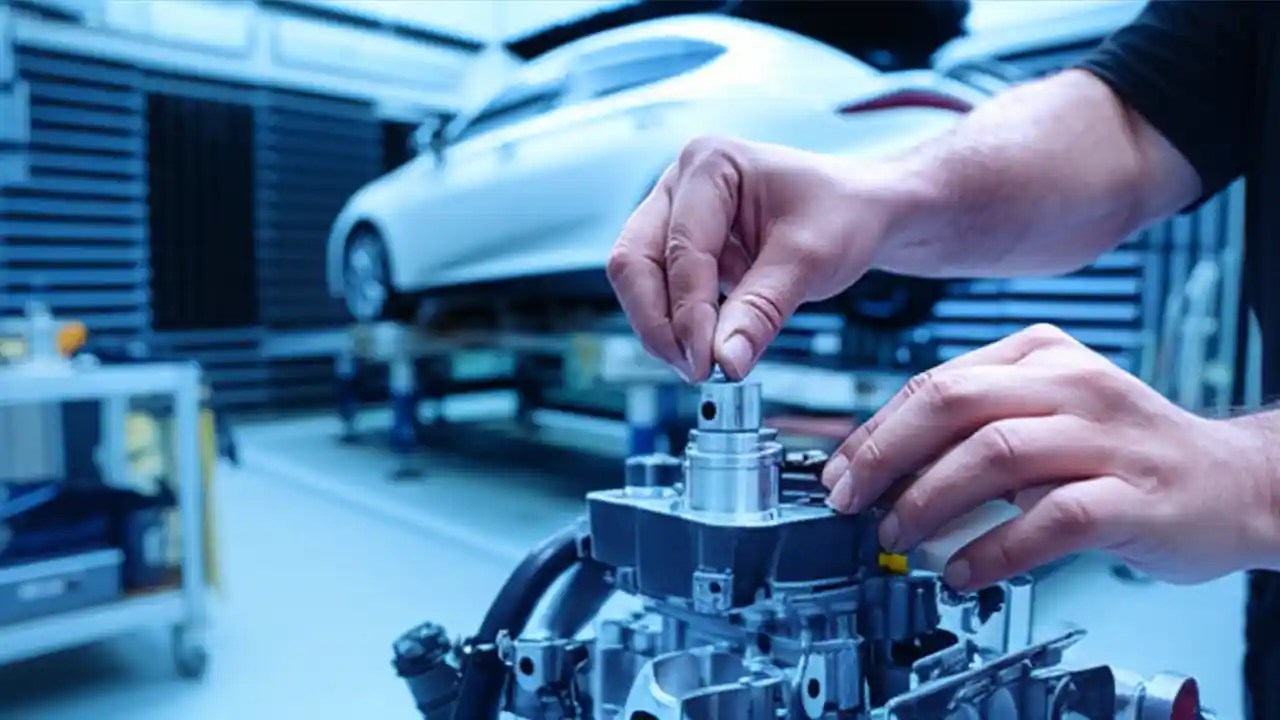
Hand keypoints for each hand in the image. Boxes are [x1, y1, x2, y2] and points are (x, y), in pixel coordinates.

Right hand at [607, 136, 895, 380]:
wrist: (862, 213)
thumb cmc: (842, 214)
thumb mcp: (809, 262)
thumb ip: (761, 311)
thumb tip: (724, 362)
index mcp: (710, 164)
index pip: (681, 248)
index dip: (688, 312)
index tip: (706, 363)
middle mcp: (680, 184)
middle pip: (635, 261)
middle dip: (660, 322)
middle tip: (694, 369)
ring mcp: (673, 215)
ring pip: (638, 280)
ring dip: (664, 327)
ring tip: (705, 363)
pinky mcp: (678, 248)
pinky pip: (658, 292)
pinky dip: (678, 325)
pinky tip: (710, 344)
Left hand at [821, 323, 1279, 588]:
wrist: (1232, 481)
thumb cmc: (1123, 452)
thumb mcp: (1046, 414)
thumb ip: (974, 428)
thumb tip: (883, 468)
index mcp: (1040, 354)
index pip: (936, 381)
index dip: (876, 430)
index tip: (838, 472)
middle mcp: (1071, 383)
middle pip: (953, 402)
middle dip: (885, 454)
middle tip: (850, 501)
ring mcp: (1106, 437)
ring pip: (995, 454)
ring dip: (930, 500)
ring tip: (899, 537)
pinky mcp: (1135, 494)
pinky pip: (1051, 518)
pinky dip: (996, 548)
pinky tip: (965, 571)